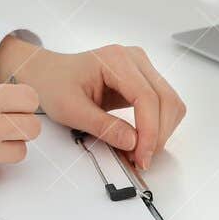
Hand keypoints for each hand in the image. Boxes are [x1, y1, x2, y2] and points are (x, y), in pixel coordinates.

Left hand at [0, 40, 185, 171]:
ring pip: (170, 104)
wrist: (47, 74)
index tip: (142, 156)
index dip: (149, 131)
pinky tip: (140, 141)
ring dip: (161, 132)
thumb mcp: (71, 109)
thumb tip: (133, 143)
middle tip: (142, 160)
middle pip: (166, 100)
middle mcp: (134, 59)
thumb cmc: (54, 84)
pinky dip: (157, 127)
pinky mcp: (143, 82)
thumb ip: (103, 127)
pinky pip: (163, 106)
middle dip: (158, 134)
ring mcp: (142, 69)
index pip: (146, 97)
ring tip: (139, 152)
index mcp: (116, 60)